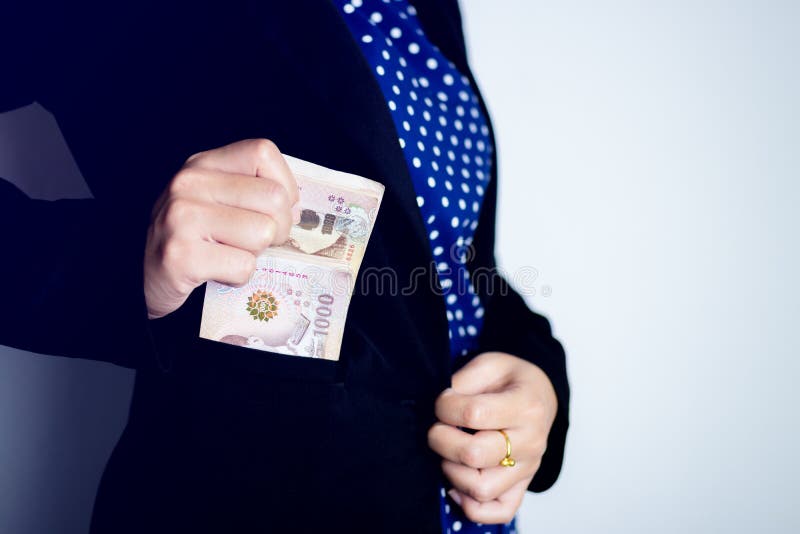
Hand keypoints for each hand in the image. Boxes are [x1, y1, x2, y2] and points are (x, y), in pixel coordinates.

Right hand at [144, 139, 299, 318]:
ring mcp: (182, 218)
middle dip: (277, 229)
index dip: (284, 185)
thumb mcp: (215, 201)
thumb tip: (297, 210)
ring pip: (262, 234)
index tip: (275, 210)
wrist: (140, 279)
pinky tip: (215, 273)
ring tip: (228, 255)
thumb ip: (251, 193)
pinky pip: (243, 267)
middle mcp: (189, 183)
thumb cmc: (191, 240)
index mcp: (202, 164)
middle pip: (273, 198)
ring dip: (254, 255)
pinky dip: (238, 278)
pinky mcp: (181, 256)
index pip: (263, 153)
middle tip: (255, 243)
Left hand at [428, 352, 557, 523]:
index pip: (473, 413)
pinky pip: (498, 512)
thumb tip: (442, 402)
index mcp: (526, 405)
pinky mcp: (521, 487)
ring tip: (448, 453)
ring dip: (452, 471)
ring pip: (481, 488)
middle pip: (474, 455)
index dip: (445, 406)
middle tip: (438, 428)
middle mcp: (531, 441)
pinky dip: (470, 505)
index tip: (443, 400)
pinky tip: (457, 483)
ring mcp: (527, 468)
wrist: (541, 397)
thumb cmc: (513, 381)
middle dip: (441, 440)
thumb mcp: (492, 363)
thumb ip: (466, 378)